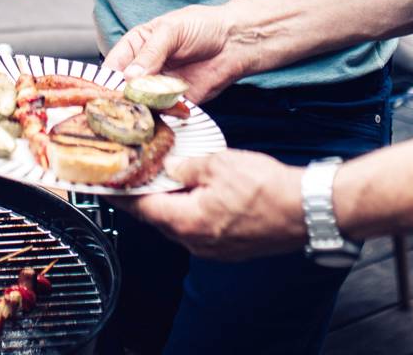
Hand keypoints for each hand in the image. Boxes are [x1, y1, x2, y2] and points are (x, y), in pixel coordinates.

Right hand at [103, 4, 248, 102]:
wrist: (234, 41)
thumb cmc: (202, 26)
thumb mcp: (171, 31)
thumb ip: (150, 53)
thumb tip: (129, 76)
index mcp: (135, 47)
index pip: (113, 66)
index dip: (108, 79)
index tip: (107, 90)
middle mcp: (143, 69)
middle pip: (124, 89)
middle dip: (125, 97)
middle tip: (131, 99)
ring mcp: (159, 87)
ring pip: (142, 104)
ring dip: (146, 106)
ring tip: (156, 101)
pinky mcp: (176, 102)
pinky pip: (165, 112)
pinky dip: (167, 112)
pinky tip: (176, 105)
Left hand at [117, 149, 306, 259]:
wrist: (304, 209)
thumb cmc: (266, 189)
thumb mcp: (218, 164)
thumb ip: (187, 167)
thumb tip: (171, 167)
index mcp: (186, 222)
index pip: (141, 209)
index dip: (122, 194)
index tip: (108, 186)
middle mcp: (196, 241)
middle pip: (158, 218)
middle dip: (145, 197)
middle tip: (135, 175)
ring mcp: (214, 248)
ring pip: (180, 224)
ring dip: (170, 204)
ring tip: (167, 179)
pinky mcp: (229, 247)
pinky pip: (200, 228)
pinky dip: (191, 211)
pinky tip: (197, 193)